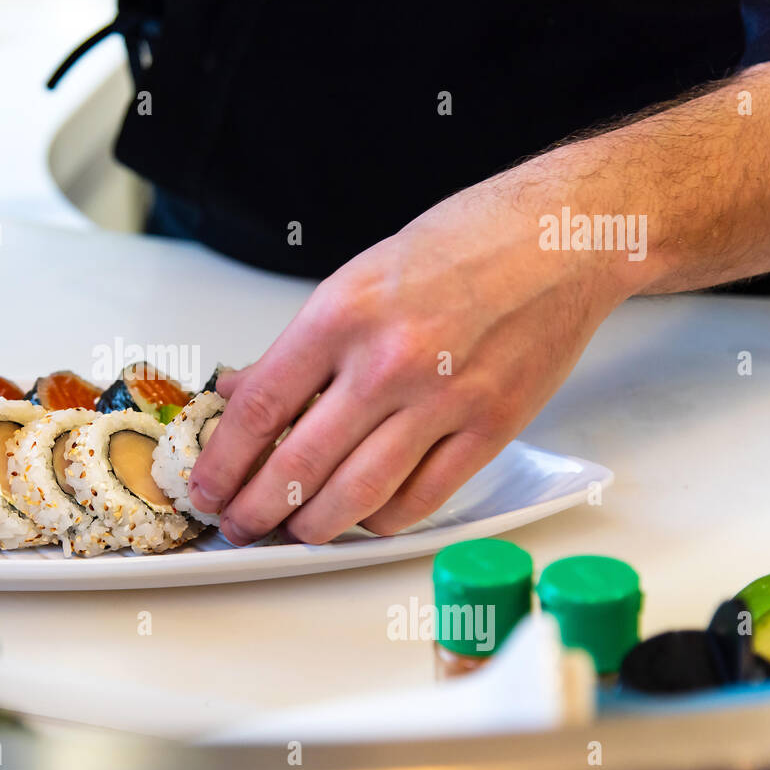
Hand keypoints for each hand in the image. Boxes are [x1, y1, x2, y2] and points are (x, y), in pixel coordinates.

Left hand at [188, 187, 629, 543]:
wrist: (562, 238)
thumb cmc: (463, 246)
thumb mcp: (360, 276)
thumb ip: (299, 345)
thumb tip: (242, 392)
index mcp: (343, 314)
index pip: (261, 407)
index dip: (224, 460)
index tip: (207, 485)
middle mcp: (388, 361)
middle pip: (300, 464)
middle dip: (256, 508)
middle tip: (237, 523)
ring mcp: (443, 400)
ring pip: (358, 495)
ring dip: (314, 527)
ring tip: (293, 531)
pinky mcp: (491, 428)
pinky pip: (423, 499)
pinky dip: (384, 519)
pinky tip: (365, 517)